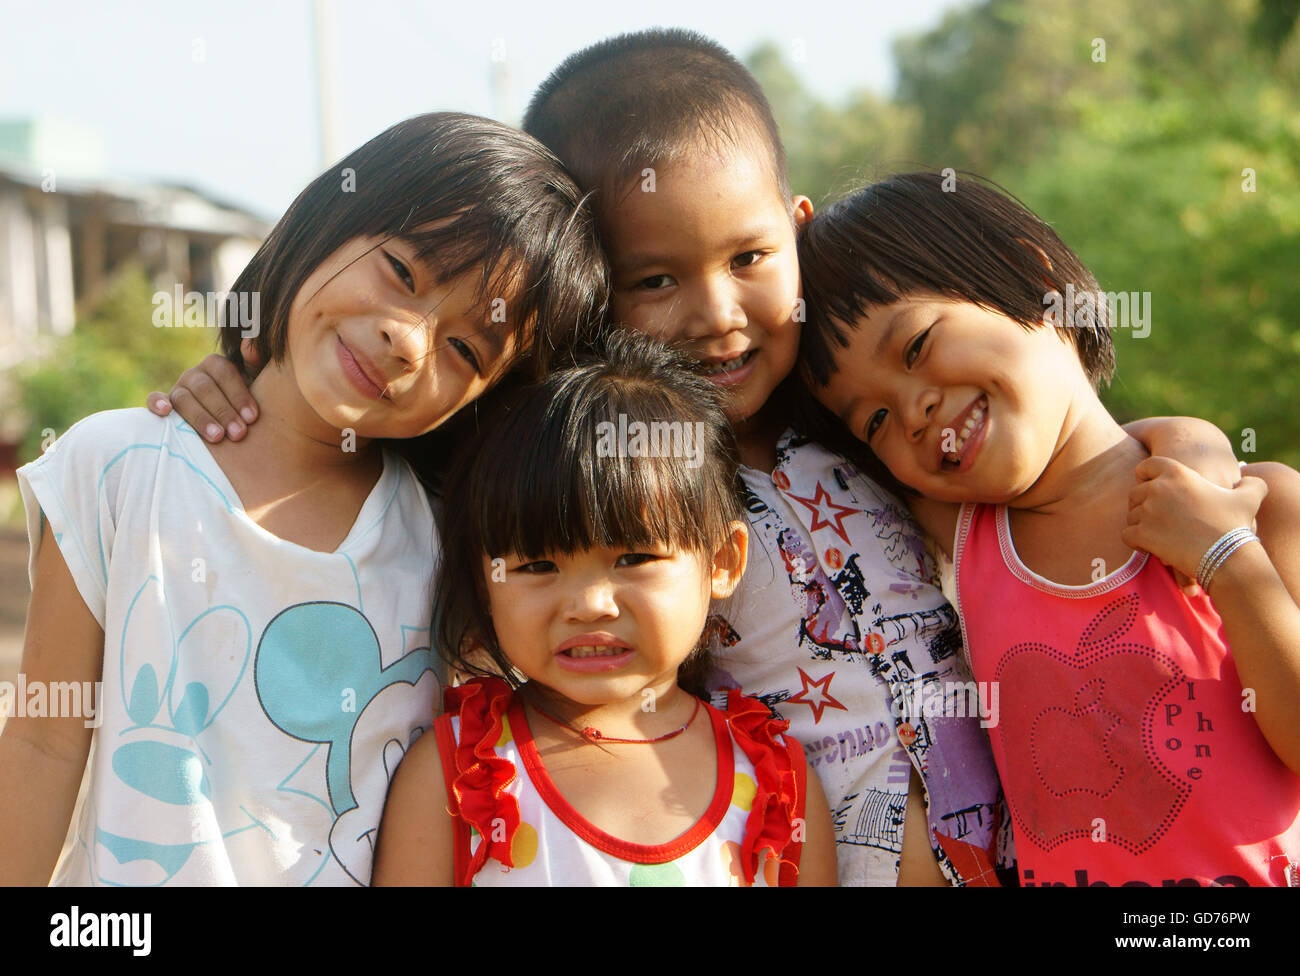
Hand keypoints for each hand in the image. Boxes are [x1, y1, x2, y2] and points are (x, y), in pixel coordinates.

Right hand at [146, 338, 263, 442]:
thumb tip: (250, 341)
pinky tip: (165, 412)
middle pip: (205, 388)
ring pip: (184, 399)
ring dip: (200, 418)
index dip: (239, 395)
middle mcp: (195, 374)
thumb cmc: (247, 400)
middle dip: (223, 411)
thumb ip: (255, 362)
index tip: (252, 417)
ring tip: (217, 437)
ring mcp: (178, 388)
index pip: (225, 373)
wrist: (230, 418)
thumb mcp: (256, 382)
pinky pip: (154, 398)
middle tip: (239, 433)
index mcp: (217, 364)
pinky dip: (156, 403)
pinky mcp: (164, 403)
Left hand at [1122, 456, 1267, 590]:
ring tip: (1161, 535)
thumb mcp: (1248, 497)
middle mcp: (1158, 488)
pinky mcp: (1141, 533)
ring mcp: (1147, 510)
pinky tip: (1152, 547)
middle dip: (1143, 505)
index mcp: (1177, 472)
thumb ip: (1249, 483)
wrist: (1227, 556)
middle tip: (1159, 519)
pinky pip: (1127, 535)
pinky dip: (1136, 542)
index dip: (1145, 476)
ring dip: (1141, 525)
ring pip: (1132, 515)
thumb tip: (1249, 481)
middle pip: (1135, 493)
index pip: (1146, 466)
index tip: (1151, 486)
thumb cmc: (1235, 525)